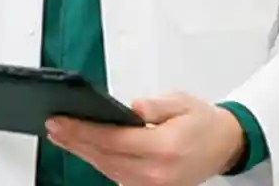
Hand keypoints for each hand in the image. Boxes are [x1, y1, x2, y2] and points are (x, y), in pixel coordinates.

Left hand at [46, 92, 245, 185]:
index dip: (82, 130)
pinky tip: (85, 149)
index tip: (62, 121)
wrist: (224, 145)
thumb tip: (132, 108)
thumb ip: (155, 106)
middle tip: (53, 125)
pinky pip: (116, 176)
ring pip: (106, 169)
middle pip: (104, 157)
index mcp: (164, 148)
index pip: (112, 140)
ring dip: (82, 152)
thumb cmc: (203, 122)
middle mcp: (156, 173)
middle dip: (75, 141)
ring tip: (62, 135)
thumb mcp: (181, 102)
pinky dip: (98, 162)